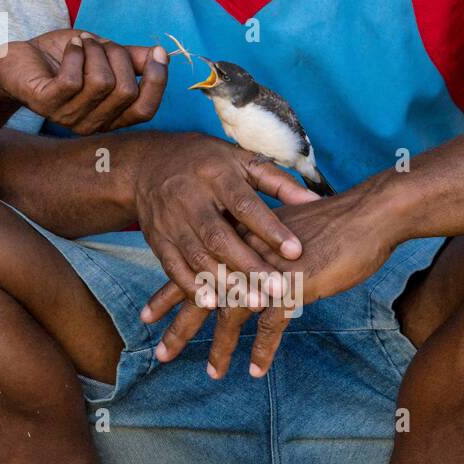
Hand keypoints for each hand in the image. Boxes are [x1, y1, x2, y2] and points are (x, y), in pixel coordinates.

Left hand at [0, 30, 167, 134]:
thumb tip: (162, 55)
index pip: (145, 110)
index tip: (158, 53)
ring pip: (102, 82)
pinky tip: (71, 46)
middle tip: (99, 43)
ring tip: (82, 43)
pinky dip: (77, 54)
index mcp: (110, 116)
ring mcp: (67, 117)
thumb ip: (131, 58)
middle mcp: (91, 123)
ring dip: (95, 51)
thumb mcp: (102, 54)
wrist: (17, 60)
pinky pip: (73, 79)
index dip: (156, 83)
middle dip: (117, 56)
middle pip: (125, 90)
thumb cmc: (60, 58)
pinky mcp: (46, 104)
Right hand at [132, 136, 319, 367]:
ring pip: (197, 255)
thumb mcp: (240, 161)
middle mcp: (189, 196)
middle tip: (278, 290)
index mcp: (215, 173)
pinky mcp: (157, 238)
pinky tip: (212, 302)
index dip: (270, 229)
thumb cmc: (206, 162)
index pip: (244, 204)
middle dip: (249, 265)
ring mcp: (170, 219)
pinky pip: (172, 266)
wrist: (147, 164)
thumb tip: (316, 202)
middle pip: (219, 236)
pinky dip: (191, 286)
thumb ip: (277, 183)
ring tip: (253, 303)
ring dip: (225, 282)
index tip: (296, 251)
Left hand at [147, 183, 404, 378]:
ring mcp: (267, 271)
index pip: (193, 270)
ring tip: (213, 374)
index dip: (168, 293)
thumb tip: (246, 267)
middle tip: (161, 354)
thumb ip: (259, 251)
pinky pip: (272, 325)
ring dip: (220, 348)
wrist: (368, 212)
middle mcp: (245, 256)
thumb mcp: (282, 235)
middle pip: (202, 295)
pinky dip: (263, 349)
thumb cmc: (331, 222)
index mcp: (239, 242)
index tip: (147, 314)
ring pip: (232, 315)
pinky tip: (255, 369)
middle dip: (180, 327)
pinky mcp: (294, 286)